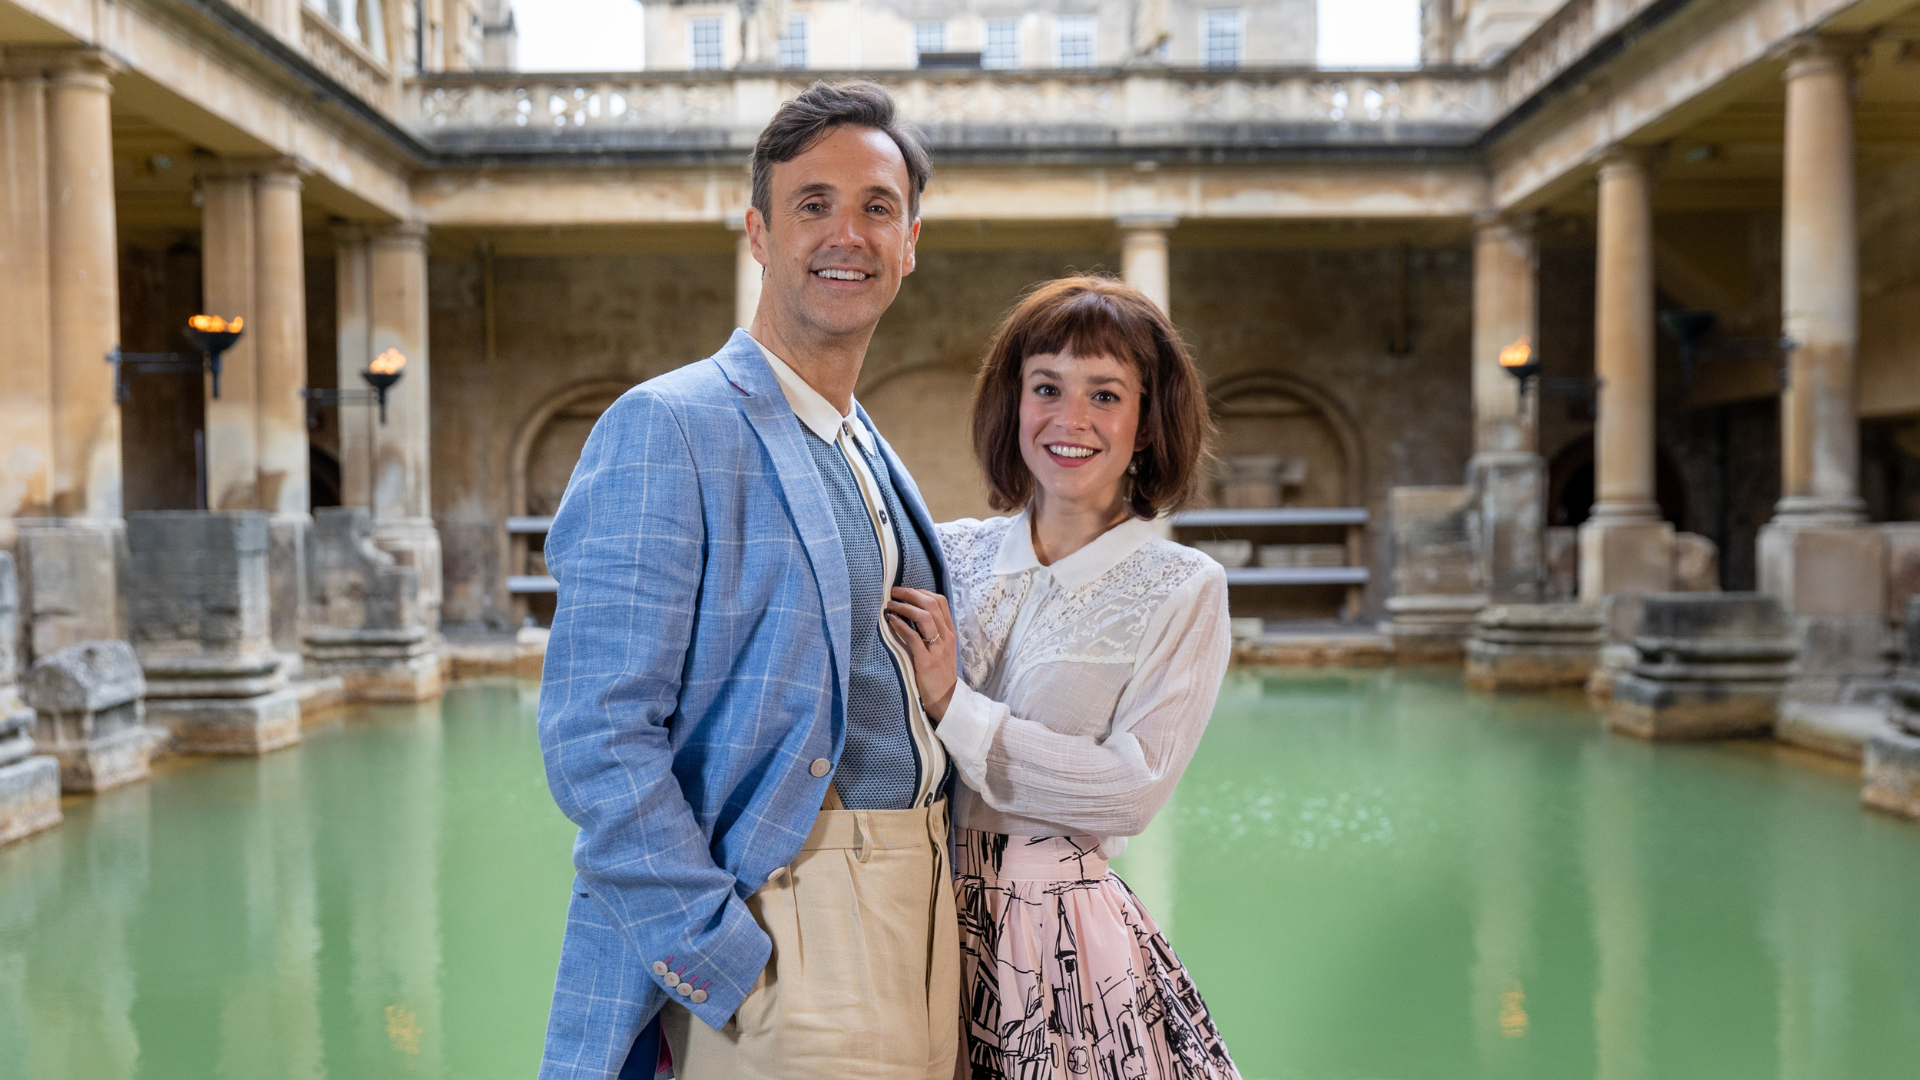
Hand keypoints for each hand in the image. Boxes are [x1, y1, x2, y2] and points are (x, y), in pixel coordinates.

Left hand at [887, 587, 958, 720]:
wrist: (946, 700)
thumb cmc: (939, 674)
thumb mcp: (941, 649)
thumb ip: (932, 632)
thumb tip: (911, 614)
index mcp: (950, 632)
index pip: (940, 602)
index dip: (921, 591)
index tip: (906, 591)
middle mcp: (947, 637)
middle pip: (931, 604)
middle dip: (910, 594)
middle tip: (894, 592)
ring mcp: (938, 649)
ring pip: (924, 617)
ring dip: (904, 607)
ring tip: (890, 605)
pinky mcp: (927, 661)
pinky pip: (913, 637)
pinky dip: (900, 625)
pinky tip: (891, 621)